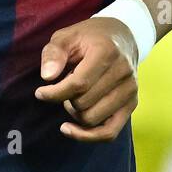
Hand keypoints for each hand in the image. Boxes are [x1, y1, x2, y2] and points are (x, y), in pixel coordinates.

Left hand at [35, 17, 138, 141]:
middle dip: (66, 99)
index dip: (55, 93)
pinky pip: (109, 132)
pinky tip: (70, 129)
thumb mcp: (66, 36)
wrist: (122, 37)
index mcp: (106, 53)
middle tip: (65, 86)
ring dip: (75, 113)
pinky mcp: (132, 104)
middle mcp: (123, 73)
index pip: (79, 84)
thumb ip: (53, 53)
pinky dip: (88, 136)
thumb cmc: (89, 37)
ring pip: (92, 119)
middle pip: (84, 104)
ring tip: (75, 96)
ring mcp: (130, 90)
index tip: (40, 93)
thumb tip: (47, 77)